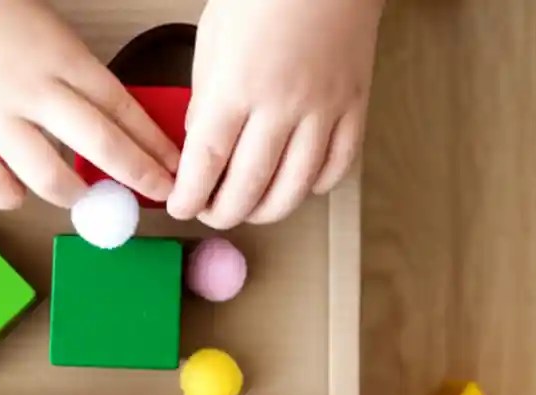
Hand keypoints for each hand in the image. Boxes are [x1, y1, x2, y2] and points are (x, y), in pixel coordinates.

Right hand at [0, 0, 178, 209]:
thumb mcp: (49, 32)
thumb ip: (75, 74)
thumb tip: (113, 119)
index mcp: (63, 58)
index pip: (123, 110)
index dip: (154, 145)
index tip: (175, 167)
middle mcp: (35, 91)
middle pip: (103, 146)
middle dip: (138, 176)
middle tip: (157, 195)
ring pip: (51, 178)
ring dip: (77, 196)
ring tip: (84, 198)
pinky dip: (14, 197)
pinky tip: (21, 192)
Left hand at [168, 0, 381, 227]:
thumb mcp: (212, 41)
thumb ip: (205, 97)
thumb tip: (200, 142)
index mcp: (236, 88)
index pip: (206, 163)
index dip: (190, 197)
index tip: (181, 208)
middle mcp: (281, 107)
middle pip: (249, 187)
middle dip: (224, 212)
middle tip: (212, 213)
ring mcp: (322, 110)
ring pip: (295, 189)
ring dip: (267, 210)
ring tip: (250, 209)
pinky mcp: (354, 107)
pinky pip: (337, 167)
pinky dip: (314, 187)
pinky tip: (297, 185)